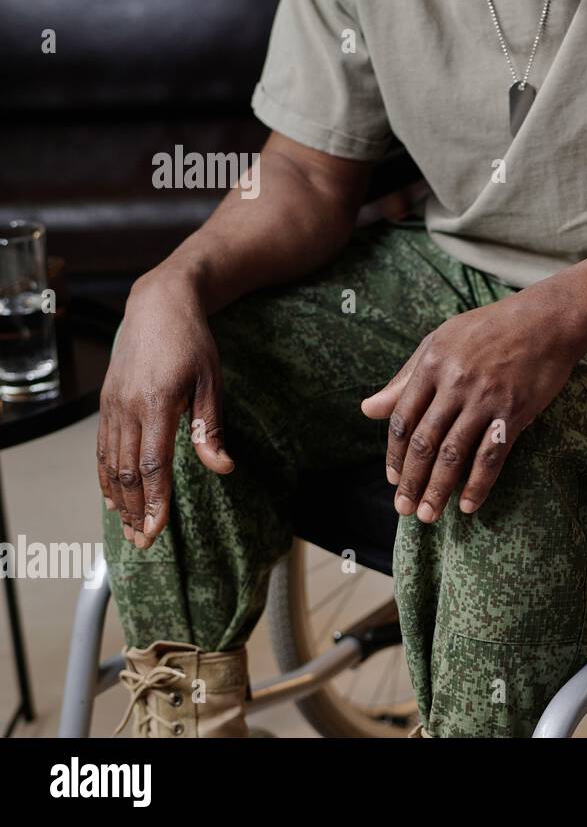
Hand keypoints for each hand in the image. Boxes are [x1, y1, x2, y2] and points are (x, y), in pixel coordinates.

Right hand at [98, 274, 233, 549]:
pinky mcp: (107, 401)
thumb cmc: (193, 342)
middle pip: (127, 471)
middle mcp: (127, 407)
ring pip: (110, 463)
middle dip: (133, 511)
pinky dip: (106, 475)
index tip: (155, 532)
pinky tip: (113, 494)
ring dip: (118, 499)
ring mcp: (112, 404)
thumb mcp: (212, 382)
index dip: (153, 503)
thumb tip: (222, 468)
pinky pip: (103, 446)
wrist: (160, 305)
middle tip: (142, 543)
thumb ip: (210, 429)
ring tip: (128, 527)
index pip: (153, 466)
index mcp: (156, 403)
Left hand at [361, 293, 583, 521]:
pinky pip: (491, 455)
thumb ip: (405, 378)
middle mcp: (455, 383)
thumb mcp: (441, 342)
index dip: (395, 455)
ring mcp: (486, 399)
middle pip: (425, 443)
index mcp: (432, 364)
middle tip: (404, 510)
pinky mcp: (514, 412)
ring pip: (454, 454)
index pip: (403, 419)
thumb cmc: (491, 328)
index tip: (393, 480)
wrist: (547, 320)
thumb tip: (367, 410)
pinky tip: (468, 505)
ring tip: (429, 514)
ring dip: (439, 489)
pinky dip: (478, 484)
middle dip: (411, 481)